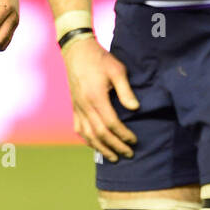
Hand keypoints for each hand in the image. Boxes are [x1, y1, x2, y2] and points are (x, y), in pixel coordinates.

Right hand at [63, 37, 138, 161]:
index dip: (123, 135)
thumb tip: (135, 108)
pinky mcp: (74, 107)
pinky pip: (79, 129)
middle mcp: (84, 106)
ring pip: (88, 135)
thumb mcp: (117, 70)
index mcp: (96, 97)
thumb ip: (125, 91)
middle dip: (115, 146)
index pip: (111, 123)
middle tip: (129, 154)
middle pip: (100, 133)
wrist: (77, 51)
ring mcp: (77, 107)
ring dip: (101, 148)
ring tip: (113, 157)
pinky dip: (88, 140)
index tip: (134, 140)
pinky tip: (96, 145)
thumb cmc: (100, 59)